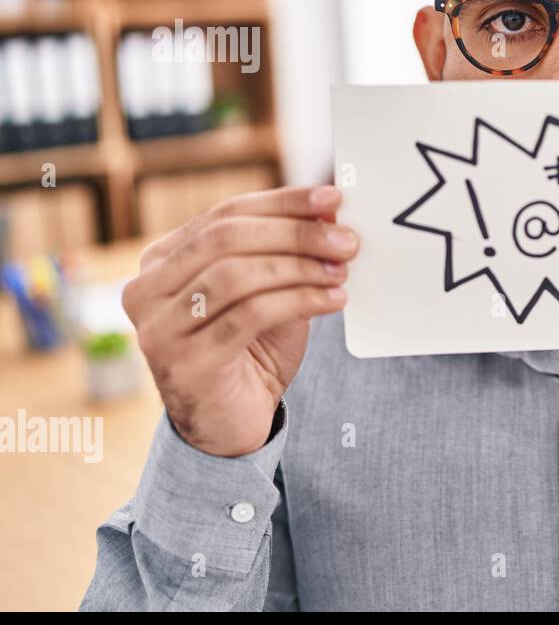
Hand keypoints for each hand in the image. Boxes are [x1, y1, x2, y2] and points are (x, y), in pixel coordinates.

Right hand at [121, 185, 357, 456]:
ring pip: (236, 275)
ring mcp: (159, 327)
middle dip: (295, 233)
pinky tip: (334, 300)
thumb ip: (285, 253)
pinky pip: (250, 315)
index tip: (333, 199)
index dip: (283, 202)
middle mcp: (146, 289)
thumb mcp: (267, 292)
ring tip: (341, 271)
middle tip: (346, 240)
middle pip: (227, 239)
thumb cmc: (250, 351)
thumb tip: (330, 212)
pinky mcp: (186, 361)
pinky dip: (299, 301)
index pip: (225, 214)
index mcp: (161, 260)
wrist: (231, 426)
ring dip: (299, 268)